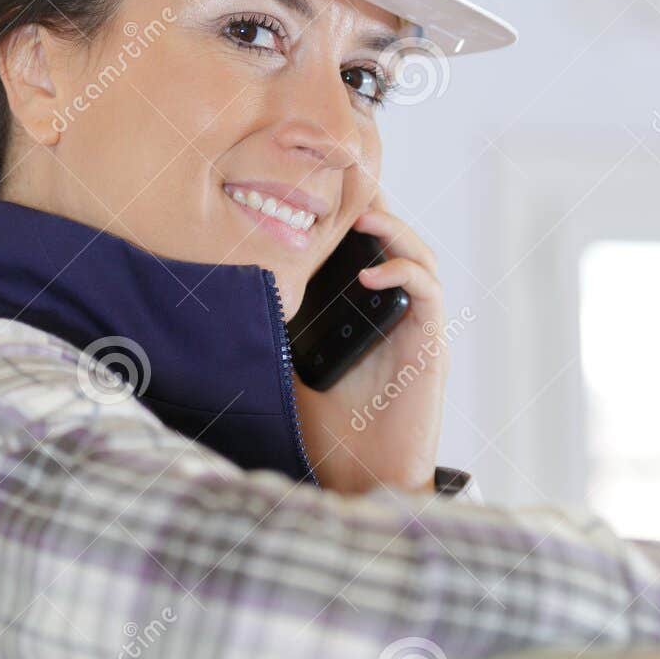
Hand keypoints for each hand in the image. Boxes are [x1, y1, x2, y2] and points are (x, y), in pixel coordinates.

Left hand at [292, 193, 447, 494]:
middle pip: (393, 239)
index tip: (316, 180)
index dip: (345, 210)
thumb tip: (229, 289)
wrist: (358, 478)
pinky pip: (428, 295)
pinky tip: (373, 273)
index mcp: (359, 309)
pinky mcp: (429, 346)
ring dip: (392, 230)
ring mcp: (414, 325)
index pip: (359, 245)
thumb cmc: (326, 428)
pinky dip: (405, 273)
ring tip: (360, 216)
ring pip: (417, 255)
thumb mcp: (286, 365)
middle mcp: (391, 310)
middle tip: (343, 179)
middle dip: (372, 205)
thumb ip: (276, 327)